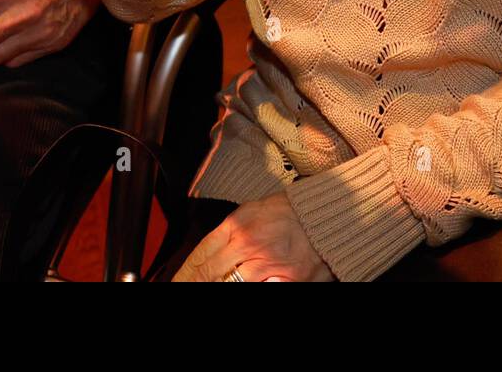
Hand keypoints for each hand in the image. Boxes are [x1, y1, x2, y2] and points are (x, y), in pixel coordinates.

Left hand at [173, 192, 332, 281]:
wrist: (324, 214)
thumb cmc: (290, 211)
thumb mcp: (252, 211)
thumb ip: (230, 232)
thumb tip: (209, 253)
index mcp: (236, 226)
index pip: (200, 255)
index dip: (185, 273)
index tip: (177, 282)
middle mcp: (248, 246)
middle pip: (210, 274)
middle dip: (195, 283)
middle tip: (182, 288)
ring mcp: (267, 265)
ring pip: (231, 285)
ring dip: (221, 285)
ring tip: (215, 285)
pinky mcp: (288, 281)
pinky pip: (261, 290)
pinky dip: (248, 288)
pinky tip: (243, 285)